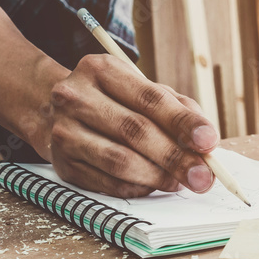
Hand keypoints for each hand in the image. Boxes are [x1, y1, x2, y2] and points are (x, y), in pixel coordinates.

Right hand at [43, 54, 217, 197]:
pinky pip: (108, 183)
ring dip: (157, 177)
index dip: (183, 122)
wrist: (51, 110)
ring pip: (120, 161)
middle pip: (135, 131)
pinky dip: (137, 188)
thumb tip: (205, 140)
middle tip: (202, 176)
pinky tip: (154, 185)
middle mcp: (76, 97)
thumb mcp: (138, 88)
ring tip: (180, 182)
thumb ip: (175, 107)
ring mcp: (65, 131)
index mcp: (101, 70)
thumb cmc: (109, 99)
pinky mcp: (63, 163)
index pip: (149, 98)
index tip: (208, 141)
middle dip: (175, 157)